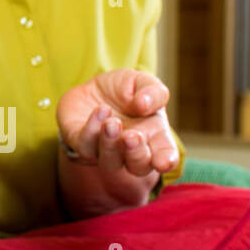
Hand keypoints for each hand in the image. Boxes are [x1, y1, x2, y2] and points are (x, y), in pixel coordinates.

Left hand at [56, 69, 178, 213]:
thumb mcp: (143, 82)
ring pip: (110, 162)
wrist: (93, 86)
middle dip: (135, 155)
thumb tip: (145, 104)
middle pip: (138, 167)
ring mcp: (107, 151)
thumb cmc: (126, 90)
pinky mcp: (83, 144)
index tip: (163, 163)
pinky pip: (86, 147)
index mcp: (155, 137)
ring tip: (111, 123)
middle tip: (131, 137)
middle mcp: (132, 150)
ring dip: (110, 145)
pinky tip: (100, 111)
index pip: (166, 157)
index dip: (166, 162)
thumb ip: (153, 92)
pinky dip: (92, 130)